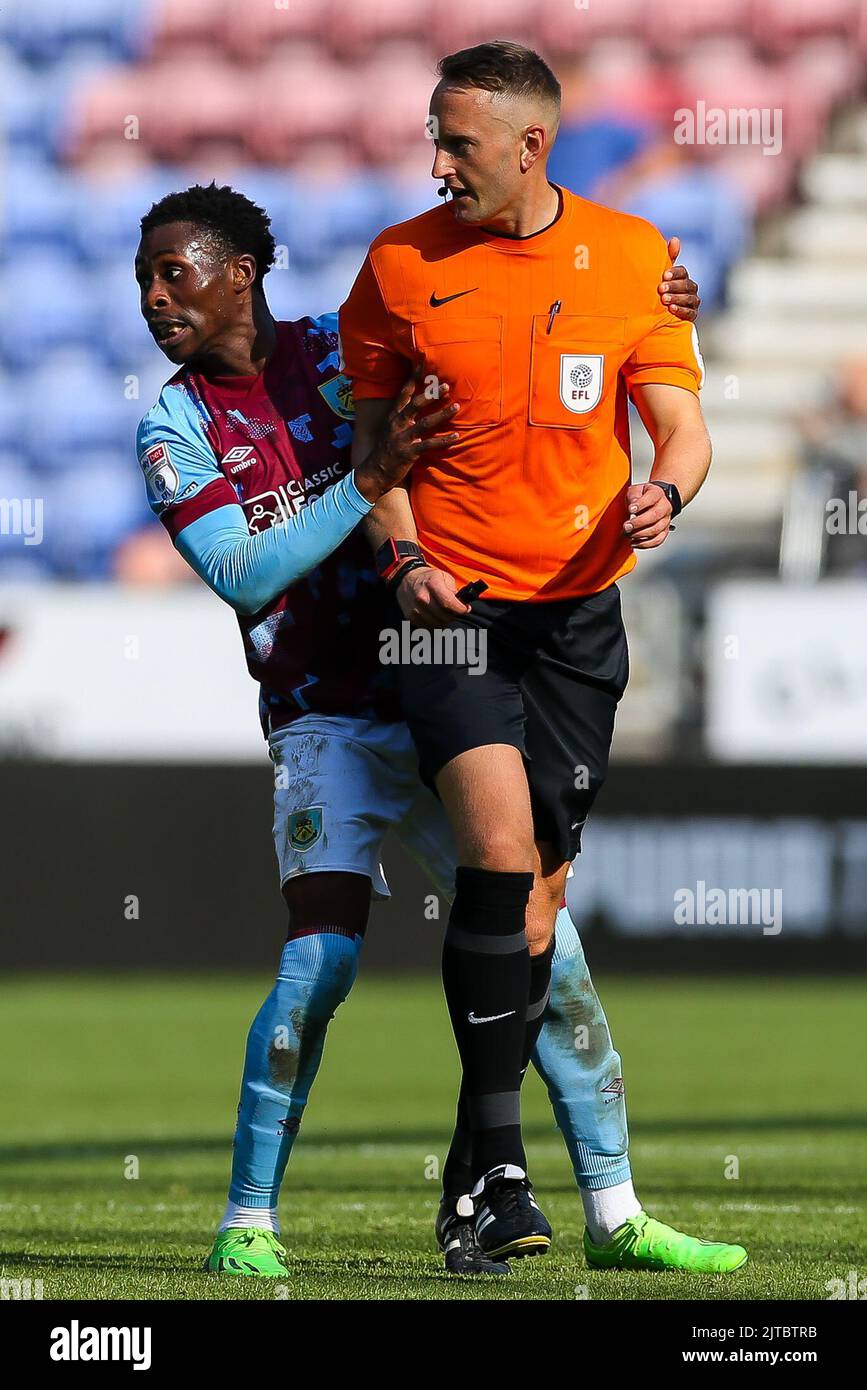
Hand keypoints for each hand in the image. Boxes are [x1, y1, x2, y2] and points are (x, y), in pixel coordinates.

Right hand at [353, 371, 459, 502]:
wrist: (374, 473)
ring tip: (456, 407)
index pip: (404, 392)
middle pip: (416, 404)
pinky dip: (444, 440)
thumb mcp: (390, 430)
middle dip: (431, 394)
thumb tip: (418, 407)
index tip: (422, 362)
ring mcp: (402, 438)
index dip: (413, 377)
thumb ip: (403, 418)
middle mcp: (397, 424)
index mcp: (393, 416)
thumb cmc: (385, 450)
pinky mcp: (408, 453)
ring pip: (425, 423)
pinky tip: (457, 437)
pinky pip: (429, 445)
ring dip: (442, 414)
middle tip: (446, 385)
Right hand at [395, 565, 468, 627]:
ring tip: (446, 614)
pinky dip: (435, 624)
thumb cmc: (427, 578)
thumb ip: (453, 589)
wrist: (406, 579)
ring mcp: (415, 608)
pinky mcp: (411, 617)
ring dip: (445, 621)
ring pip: (437, 624)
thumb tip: (461, 603)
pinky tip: (436, 616)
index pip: (448, 603)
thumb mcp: (443, 576)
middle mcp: (422, 597)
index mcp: (432, 584)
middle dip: (454, 616)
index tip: (465, 609)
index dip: (460, 609)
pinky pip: (428, 627)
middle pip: (444, 616)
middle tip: (456, 612)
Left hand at [623, 482, 674, 548]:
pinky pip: (657, 540)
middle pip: (655, 516)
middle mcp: (665, 507)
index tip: (630, 509)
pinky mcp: (664, 531)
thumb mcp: (636, 490)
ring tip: (628, 535)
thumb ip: (634, 496)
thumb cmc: (643, 496)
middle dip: (639, 523)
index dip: (641, 504)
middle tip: (626, 526)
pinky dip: (645, 544)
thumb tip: (633, 504)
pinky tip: (635, 542)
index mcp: (657, 494)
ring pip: (656, 530)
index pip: (651, 498)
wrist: (655, 500)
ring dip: (640, 535)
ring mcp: (666, 520)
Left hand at [658, 236, 700, 320]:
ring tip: (664, 300)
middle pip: (686, 285)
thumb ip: (669, 259)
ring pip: (689, 299)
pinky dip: (681, 311)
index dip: (675, 273)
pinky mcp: (692, 315)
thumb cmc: (661, 291)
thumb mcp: (663, 276)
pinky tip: (671, 310)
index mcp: (683, 277)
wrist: (659, 316)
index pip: (682, 272)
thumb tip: (675, 239)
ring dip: (676, 298)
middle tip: (661, 289)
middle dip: (674, 287)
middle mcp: (691, 289)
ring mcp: (693, 302)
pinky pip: (690, 313)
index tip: (664, 275)